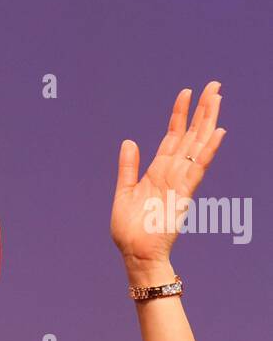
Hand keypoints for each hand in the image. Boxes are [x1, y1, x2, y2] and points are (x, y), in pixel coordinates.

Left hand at [111, 82, 225, 274]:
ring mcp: (180, 183)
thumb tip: (129, 141)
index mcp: (158, 172)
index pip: (173, 137)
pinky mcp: (183, 195)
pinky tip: (216, 133)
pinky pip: (197, 169)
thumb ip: (128, 167)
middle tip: (214, 86)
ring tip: (218, 98)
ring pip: (197, 145)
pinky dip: (207, 152)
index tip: (186, 93)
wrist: (136, 255)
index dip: (179, 115)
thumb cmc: (130, 230)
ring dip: (208, 122)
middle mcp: (172, 173)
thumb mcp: (123, 192)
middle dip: (202, 111)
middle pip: (191, 135)